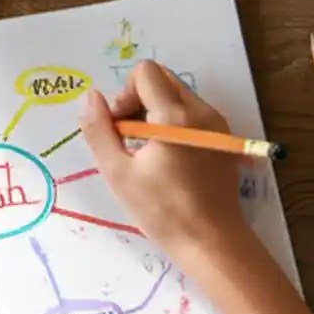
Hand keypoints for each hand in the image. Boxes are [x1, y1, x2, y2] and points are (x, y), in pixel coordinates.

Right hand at [78, 61, 245, 250]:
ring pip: (177, 97)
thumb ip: (98, 130)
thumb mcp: (118, 173)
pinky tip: (166, 160)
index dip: (123, 94)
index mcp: (175, 115)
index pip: (145, 72)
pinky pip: (192, 115)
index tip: (119, 127)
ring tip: (146, 153)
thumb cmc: (161, 211)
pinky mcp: (223, 139)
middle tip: (127, 139)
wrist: (211, 241)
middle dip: (137, 100)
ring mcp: (217, 124)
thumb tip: (90, 96)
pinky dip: (173, 125)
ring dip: (154, 113)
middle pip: (162, 80)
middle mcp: (202, 111)